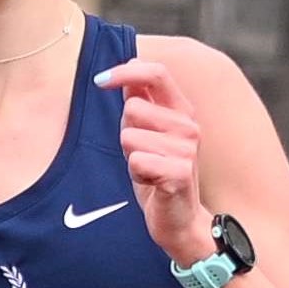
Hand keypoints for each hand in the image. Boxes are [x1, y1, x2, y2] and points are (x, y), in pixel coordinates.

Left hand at [99, 48, 210, 257]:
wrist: (180, 220)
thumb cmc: (158, 173)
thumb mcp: (148, 133)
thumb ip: (141, 102)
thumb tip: (128, 68)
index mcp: (182, 111)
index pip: (156, 73)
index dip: (125, 71)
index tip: (99, 81)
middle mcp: (188, 126)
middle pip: (133, 108)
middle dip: (125, 131)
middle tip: (141, 152)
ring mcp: (186, 150)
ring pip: (130, 136)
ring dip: (130, 156)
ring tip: (148, 170)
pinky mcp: (179, 173)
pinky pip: (136, 161)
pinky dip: (136, 175)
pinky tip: (151, 183)